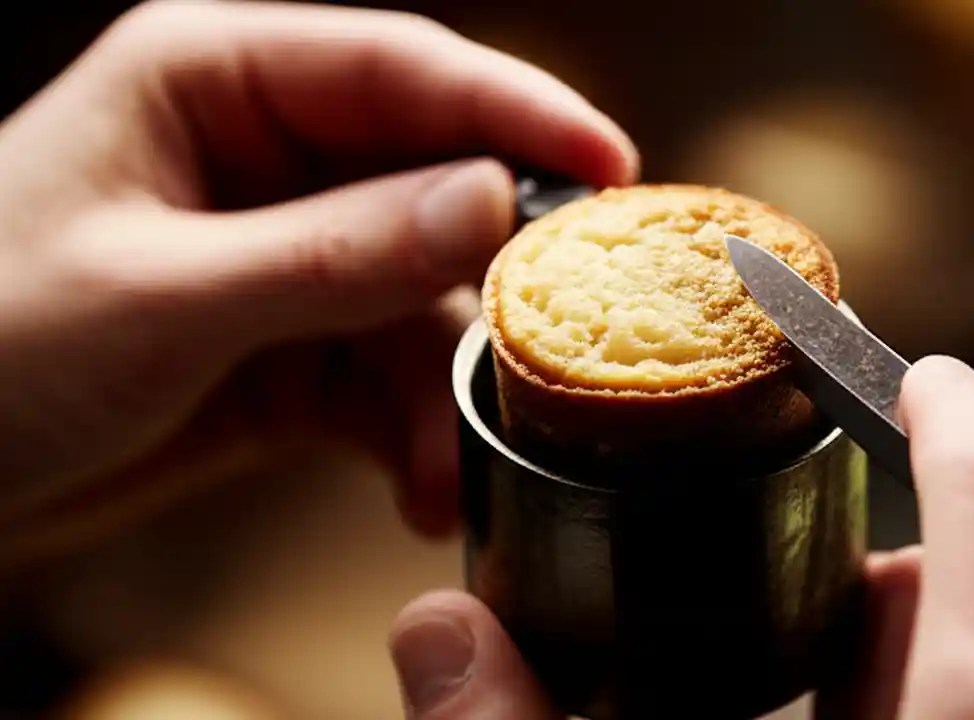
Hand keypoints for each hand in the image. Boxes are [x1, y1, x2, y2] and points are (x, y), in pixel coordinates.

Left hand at [0, 0, 636, 563]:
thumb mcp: (162, 297)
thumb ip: (335, 252)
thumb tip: (490, 203)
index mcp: (215, 81)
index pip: (399, 68)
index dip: (515, 110)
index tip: (611, 167)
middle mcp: (266, 156)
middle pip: (431, 185)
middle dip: (489, 275)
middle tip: (554, 343)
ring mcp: (287, 254)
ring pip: (422, 299)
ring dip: (448, 386)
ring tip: (452, 465)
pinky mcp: (293, 343)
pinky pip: (390, 373)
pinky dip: (414, 431)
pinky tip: (420, 487)